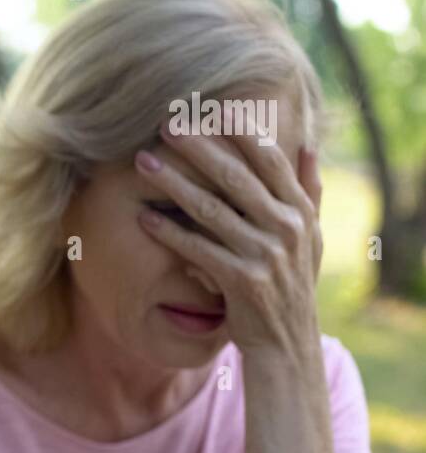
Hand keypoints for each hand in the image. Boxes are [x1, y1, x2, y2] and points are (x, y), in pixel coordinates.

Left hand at [136, 105, 323, 355]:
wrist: (286, 344)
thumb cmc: (290, 286)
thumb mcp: (310, 238)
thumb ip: (308, 192)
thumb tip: (307, 146)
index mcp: (300, 211)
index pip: (269, 159)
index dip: (239, 131)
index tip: (208, 108)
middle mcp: (287, 228)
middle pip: (236, 177)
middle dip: (198, 148)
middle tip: (165, 125)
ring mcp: (266, 255)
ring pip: (211, 209)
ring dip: (173, 183)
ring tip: (142, 163)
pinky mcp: (243, 281)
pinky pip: (197, 249)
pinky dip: (169, 231)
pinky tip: (143, 215)